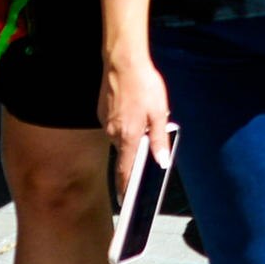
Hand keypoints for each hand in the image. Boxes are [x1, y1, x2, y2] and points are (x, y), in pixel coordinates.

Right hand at [103, 51, 176, 186]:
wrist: (123, 62)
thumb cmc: (144, 85)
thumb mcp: (159, 111)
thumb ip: (160, 139)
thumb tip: (162, 162)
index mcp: (129, 136)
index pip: (125, 171)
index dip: (126, 188)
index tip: (125, 201)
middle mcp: (114, 134)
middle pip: (124, 154)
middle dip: (135, 156)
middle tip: (144, 155)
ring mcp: (106, 123)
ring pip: (121, 138)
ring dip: (131, 136)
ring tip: (144, 121)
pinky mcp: (102, 113)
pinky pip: (115, 126)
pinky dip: (125, 125)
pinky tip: (134, 111)